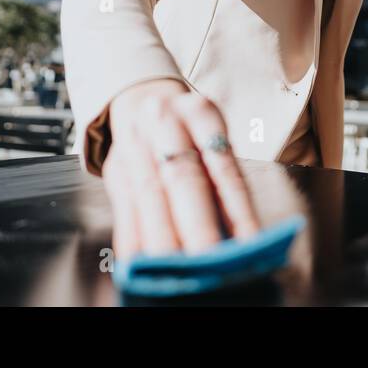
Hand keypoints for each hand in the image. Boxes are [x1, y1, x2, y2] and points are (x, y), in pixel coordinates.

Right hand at [103, 78, 261, 258]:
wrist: (142, 97)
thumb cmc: (188, 128)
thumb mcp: (210, 137)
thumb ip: (222, 181)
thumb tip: (241, 238)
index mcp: (202, 114)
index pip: (224, 168)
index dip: (238, 209)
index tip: (252, 243)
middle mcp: (166, 123)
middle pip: (184, 180)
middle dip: (198, 227)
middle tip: (211, 260)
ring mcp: (137, 143)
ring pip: (150, 196)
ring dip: (164, 238)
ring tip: (178, 269)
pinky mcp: (115, 167)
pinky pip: (124, 208)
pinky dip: (132, 239)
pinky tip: (140, 263)